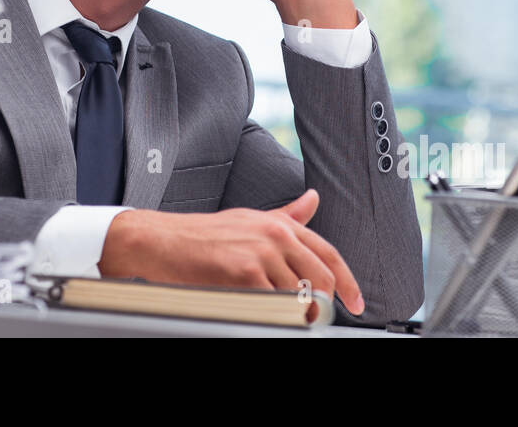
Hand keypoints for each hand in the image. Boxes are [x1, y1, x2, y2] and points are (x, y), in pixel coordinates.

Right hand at [97, 188, 365, 316]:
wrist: (161, 241)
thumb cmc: (201, 235)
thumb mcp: (249, 218)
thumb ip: (286, 214)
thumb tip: (313, 199)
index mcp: (279, 223)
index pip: (328, 253)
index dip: (348, 282)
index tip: (356, 303)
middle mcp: (275, 234)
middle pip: (321, 278)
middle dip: (323, 304)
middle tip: (314, 318)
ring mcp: (261, 253)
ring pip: (298, 295)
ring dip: (296, 313)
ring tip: (280, 315)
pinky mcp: (244, 273)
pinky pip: (274, 304)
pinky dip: (274, 315)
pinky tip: (262, 314)